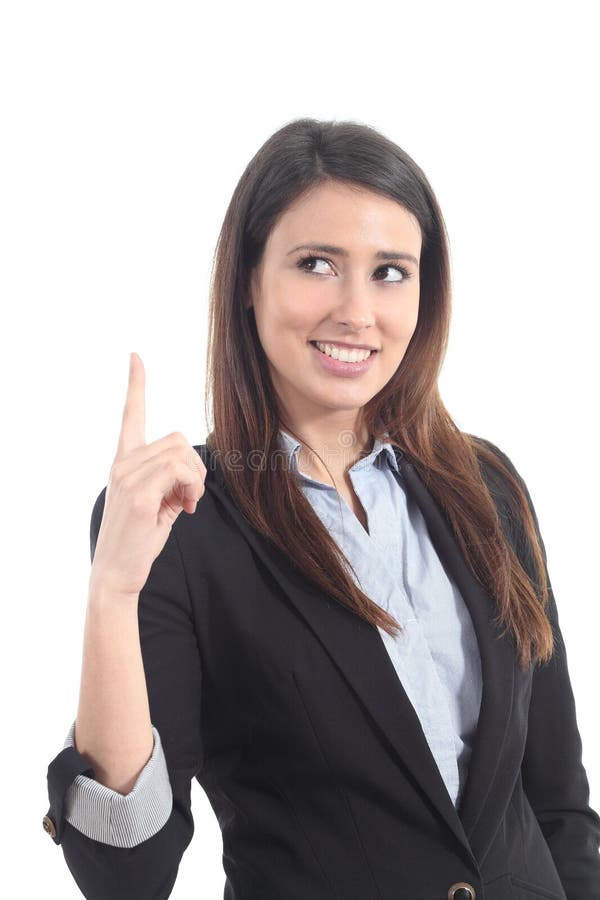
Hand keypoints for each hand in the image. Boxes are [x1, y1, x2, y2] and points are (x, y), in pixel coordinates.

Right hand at [88, 352, 205, 597]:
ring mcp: (129, 477)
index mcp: (124, 462)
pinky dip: (193, 489)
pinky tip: (183, 510)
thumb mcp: (155, 501)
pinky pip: (182, 472)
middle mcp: (123, 464)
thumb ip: (168, 477)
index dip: (135, 385)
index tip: (135, 357)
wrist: (116, 573)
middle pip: (178, 439)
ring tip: (184, 505)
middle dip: (195, 467)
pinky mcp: (140, 495)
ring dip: (196, 480)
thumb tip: (191, 469)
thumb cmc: (138, 539)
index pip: (131, 416)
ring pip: (183, 454)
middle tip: (189, 497)